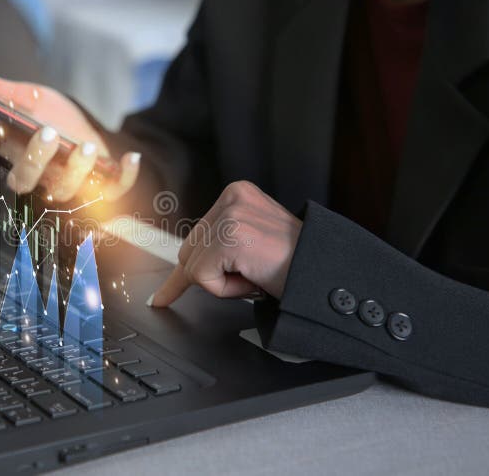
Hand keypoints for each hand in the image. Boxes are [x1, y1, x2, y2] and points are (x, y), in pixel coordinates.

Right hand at [0, 67, 140, 201]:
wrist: (101, 140)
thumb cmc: (62, 122)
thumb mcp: (31, 98)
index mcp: (13, 150)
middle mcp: (38, 174)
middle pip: (23, 179)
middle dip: (34, 158)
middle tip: (45, 132)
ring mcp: (71, 183)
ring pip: (68, 190)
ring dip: (77, 169)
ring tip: (85, 147)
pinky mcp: (105, 186)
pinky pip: (116, 189)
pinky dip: (125, 175)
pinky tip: (130, 157)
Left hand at [151, 181, 302, 305]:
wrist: (327, 273)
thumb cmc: (297, 264)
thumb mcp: (254, 244)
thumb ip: (223, 247)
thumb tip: (185, 269)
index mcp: (238, 194)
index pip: (197, 235)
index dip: (188, 265)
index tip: (162, 293)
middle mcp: (231, 198)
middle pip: (189, 251)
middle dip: (212, 274)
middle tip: (251, 276)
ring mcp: (229, 216)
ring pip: (194, 268)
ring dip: (224, 284)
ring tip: (258, 274)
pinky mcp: (228, 238)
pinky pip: (203, 279)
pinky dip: (226, 290)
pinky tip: (253, 278)